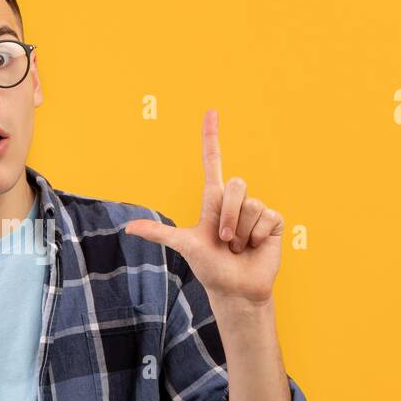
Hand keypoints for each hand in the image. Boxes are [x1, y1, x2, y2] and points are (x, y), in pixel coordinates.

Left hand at [124, 109, 283, 306]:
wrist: (235, 289)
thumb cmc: (209, 267)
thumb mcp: (184, 246)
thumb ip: (159, 233)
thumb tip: (128, 227)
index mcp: (213, 201)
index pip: (212, 162)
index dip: (211, 137)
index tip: (210, 111)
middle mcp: (235, 201)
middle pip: (235, 185)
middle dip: (227, 216)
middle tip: (224, 240)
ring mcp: (255, 210)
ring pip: (250, 204)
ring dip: (241, 231)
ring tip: (238, 247)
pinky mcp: (272, 221)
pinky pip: (266, 216)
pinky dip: (257, 236)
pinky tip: (255, 246)